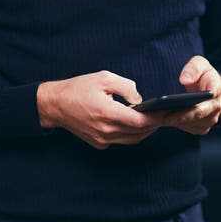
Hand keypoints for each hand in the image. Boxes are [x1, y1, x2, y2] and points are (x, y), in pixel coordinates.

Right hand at [37, 70, 162, 149]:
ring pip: (132, 139)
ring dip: (144, 131)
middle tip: (165, 115)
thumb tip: (140, 99)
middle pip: (139, 132)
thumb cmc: (78, 89)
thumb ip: (126, 87)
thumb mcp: (104, 78)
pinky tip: (134, 123)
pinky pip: (121, 140)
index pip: (139, 121)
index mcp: (108, 113)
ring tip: (154, 120)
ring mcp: (102, 139)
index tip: (166, 112)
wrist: (55, 105)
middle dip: (154, 124)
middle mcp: (106, 130)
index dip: (156, 118)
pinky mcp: (99, 143)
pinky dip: (131, 134)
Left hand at [160, 55, 220, 135]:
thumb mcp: (200, 64)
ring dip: (176, 122)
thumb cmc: (205, 76)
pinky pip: (188, 128)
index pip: (206, 100)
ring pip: (191, 124)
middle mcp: (215, 108)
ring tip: (158, 118)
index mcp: (216, 91)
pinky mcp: (201, 126)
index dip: (190, 107)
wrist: (212, 89)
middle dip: (179, 117)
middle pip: (196, 115)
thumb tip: (185, 80)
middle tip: (161, 117)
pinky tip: (163, 119)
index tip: (173, 107)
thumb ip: (194, 68)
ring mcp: (209, 120)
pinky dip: (176, 124)